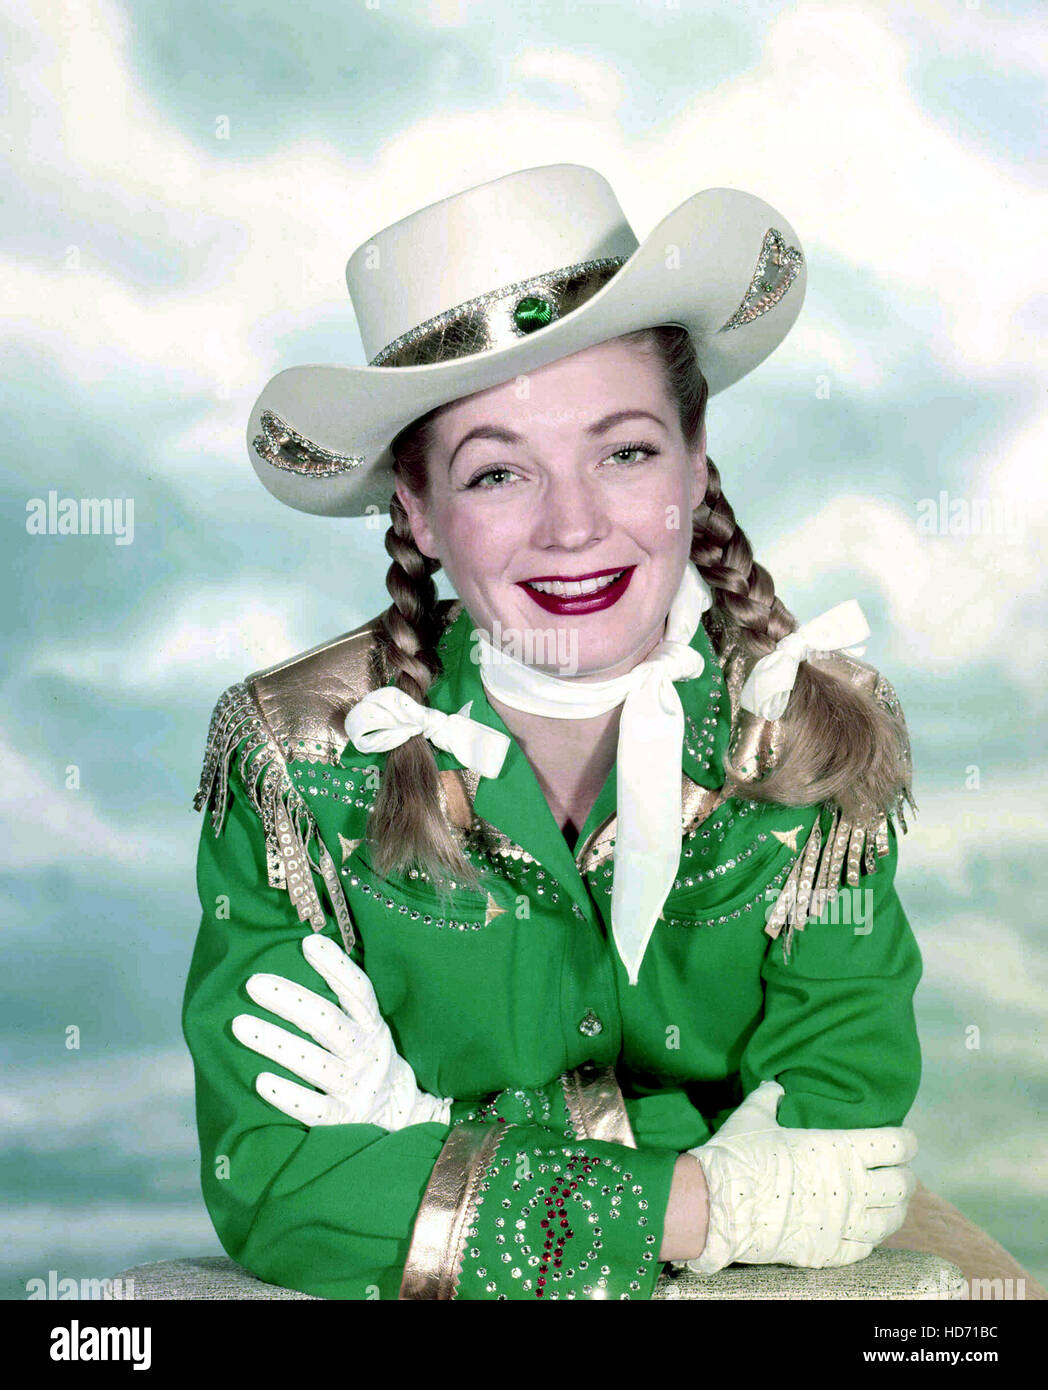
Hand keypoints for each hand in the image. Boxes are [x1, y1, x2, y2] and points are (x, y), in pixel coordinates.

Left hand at [231, 933, 452, 1129]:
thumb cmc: (368, 1062)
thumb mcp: (367, 1029)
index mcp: (373, 1026)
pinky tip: (260, 1081)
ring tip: (240, 1024)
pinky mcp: (345, 1120)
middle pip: (329, 1022)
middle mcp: (366, 1053)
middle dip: (290, 1001)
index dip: (337, 967)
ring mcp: (356, 1087)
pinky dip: (290, 1096)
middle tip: (253, 983)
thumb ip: (342, 1005)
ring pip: (317, 1064)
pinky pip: (316, 1110)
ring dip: (277, 1043)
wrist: (405, 1117)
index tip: (308, 943)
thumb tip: (303, 956)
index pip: (358, 991)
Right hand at [681, 1079, 916, 1271]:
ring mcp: (841, 1224)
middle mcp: (850, 1188)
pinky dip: (870, 1239)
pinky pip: (864, 1248)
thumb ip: (770, 1098)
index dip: (906, 1141)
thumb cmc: (738, 1155)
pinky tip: (865, 1232)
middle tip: (900, 1173)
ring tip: (890, 1205)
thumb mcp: (754, 1116)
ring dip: (895, 1211)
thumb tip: (775, 1087)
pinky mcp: (827, 1252)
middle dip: (905, 1178)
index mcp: (839, 1149)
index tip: (905, 1140)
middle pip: (902, 1186)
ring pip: (890, 1222)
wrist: (716, 1205)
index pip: (895, 1145)